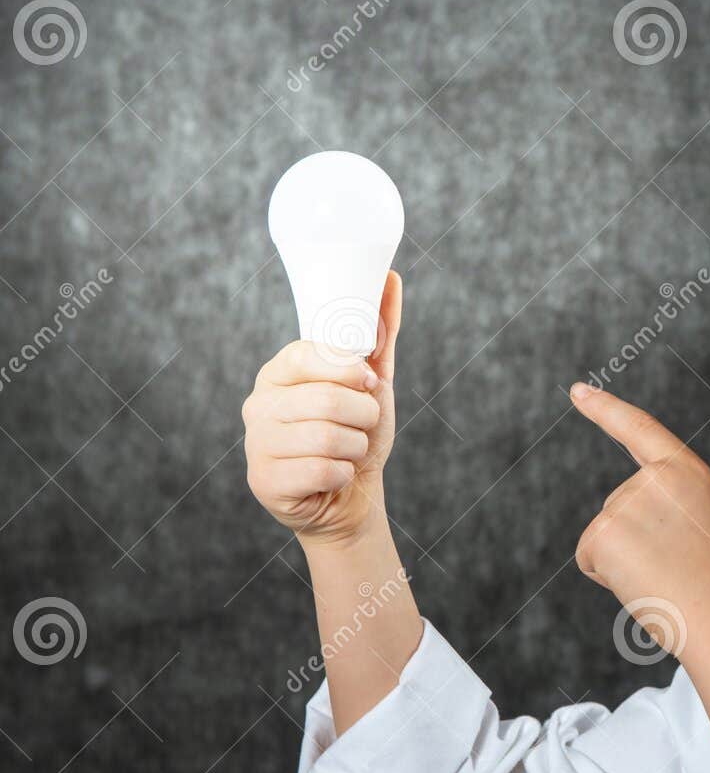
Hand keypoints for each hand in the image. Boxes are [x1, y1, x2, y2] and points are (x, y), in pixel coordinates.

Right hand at [243, 271, 402, 546]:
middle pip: (326, 399)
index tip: (368, 380)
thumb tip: (391, 278)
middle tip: (361, 424)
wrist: (351, 494)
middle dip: (363, 416)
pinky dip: (342, 475)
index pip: (306, 353)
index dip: (347, 369)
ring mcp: (256, 444)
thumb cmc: (358, 432)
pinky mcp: (263, 482)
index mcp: (278, 372)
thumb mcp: (373, 380)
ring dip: (355, 447)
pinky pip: (321, 471)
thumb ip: (379, 332)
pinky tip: (333, 476)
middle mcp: (259, 404)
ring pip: (326, 437)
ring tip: (348, 450)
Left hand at [569, 381, 709, 651]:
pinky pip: (589, 557)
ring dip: (625, 564)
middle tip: (677, 569)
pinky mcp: (603, 532)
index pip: (640, 431)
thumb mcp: (697, 531)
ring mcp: (628, 502)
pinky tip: (641, 583)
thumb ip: (661, 513)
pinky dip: (607, 577)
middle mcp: (656, 478)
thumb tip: (616, 533)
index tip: (578, 390)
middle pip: (618, 507)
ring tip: (665, 577)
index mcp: (688, 473)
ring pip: (604, 536)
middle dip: (635, 544)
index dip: (606, 410)